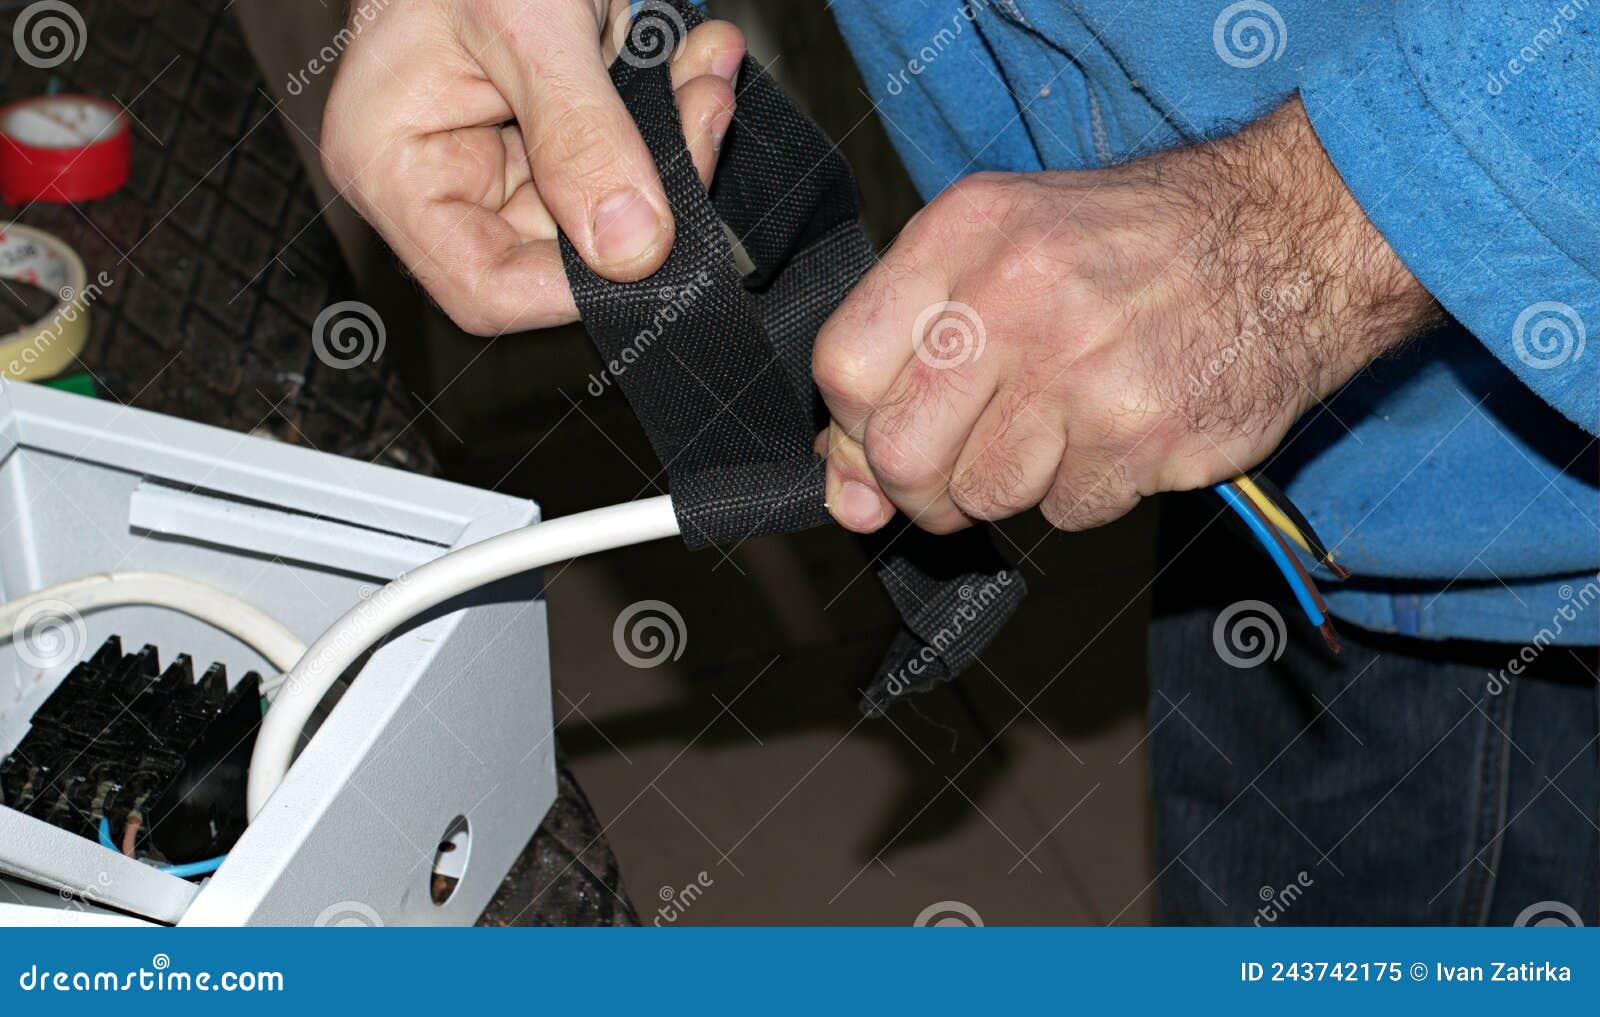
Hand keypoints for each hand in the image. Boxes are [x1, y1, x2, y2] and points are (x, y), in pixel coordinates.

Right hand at [321, 0, 743, 333]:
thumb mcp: (526, 18)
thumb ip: (579, 134)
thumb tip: (631, 249)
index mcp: (393, 165)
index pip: (486, 287)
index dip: (577, 286)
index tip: (660, 236)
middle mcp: (440, 176)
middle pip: (563, 253)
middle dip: (652, 188)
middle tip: (705, 106)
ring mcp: (498, 155)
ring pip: (610, 207)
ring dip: (676, 141)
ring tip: (706, 68)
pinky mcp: (550, 131)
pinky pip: (622, 155)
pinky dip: (670, 109)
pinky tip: (695, 61)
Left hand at [813, 99, 1441, 535]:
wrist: (1292, 237)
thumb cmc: (1133, 249)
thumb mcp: (1002, 254)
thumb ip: (907, 359)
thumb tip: (846, 493)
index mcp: (965, 232)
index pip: (842, 367)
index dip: (854, 426)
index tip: (886, 436)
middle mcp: (1016, 293)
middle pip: (901, 452)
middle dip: (921, 488)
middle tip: (960, 472)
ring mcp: (1084, 367)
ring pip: (985, 495)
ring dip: (1014, 486)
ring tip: (1063, 428)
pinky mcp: (1146, 433)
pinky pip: (1068, 513)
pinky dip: (1087, 492)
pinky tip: (1120, 433)